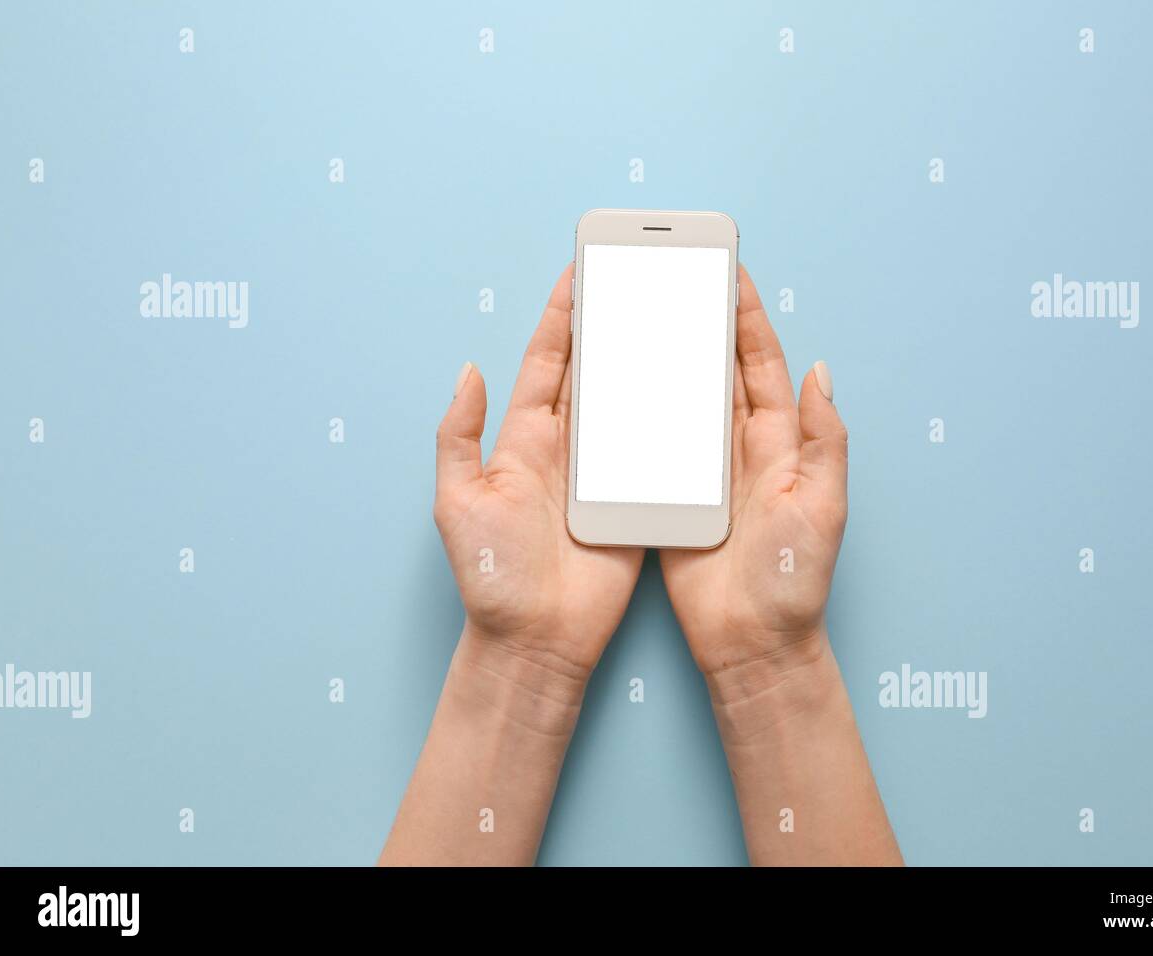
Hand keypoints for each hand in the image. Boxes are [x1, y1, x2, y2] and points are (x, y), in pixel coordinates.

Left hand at [434, 265, 643, 676]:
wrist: (535, 641)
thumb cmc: (492, 576)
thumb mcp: (458, 501)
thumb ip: (459, 435)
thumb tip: (468, 370)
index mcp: (522, 440)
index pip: (547, 363)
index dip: (563, 317)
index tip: (580, 270)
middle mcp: (564, 448)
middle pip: (593, 373)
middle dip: (614, 323)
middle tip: (639, 276)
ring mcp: (602, 474)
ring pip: (629, 404)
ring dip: (649, 363)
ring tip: (674, 316)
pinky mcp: (634, 500)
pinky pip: (657, 451)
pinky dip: (674, 419)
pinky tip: (695, 387)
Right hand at [660, 265, 847, 675]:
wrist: (753, 644)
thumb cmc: (794, 579)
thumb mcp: (824, 505)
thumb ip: (825, 439)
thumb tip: (822, 371)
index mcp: (782, 442)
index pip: (761, 364)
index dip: (746, 316)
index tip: (729, 269)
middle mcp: (742, 447)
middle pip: (718, 370)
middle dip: (698, 320)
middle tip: (674, 275)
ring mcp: (704, 470)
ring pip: (681, 399)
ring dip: (663, 358)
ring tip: (639, 313)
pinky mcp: (671, 496)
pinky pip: (651, 444)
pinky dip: (636, 412)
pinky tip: (615, 384)